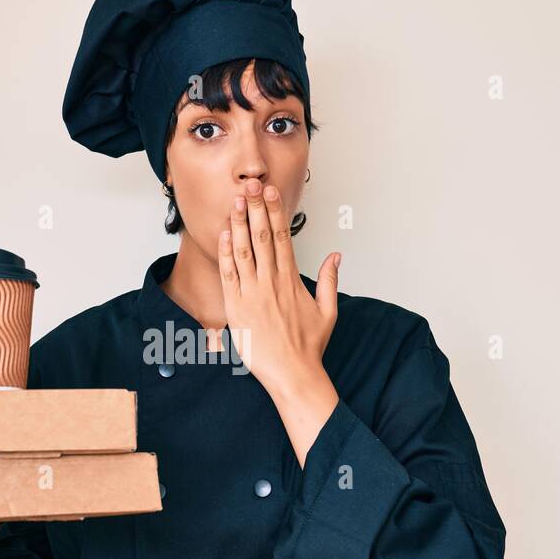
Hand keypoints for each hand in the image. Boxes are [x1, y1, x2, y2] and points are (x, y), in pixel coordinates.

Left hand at [218, 178, 340, 398]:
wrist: (293, 374)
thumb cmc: (309, 346)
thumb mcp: (327, 310)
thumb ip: (329, 279)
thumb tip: (336, 255)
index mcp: (291, 280)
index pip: (283, 238)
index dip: (275, 212)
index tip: (270, 192)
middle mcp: (272, 283)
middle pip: (262, 237)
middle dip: (255, 208)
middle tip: (250, 184)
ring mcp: (252, 294)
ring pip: (244, 251)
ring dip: (238, 224)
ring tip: (235, 201)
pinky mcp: (236, 309)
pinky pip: (228, 275)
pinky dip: (225, 253)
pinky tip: (223, 234)